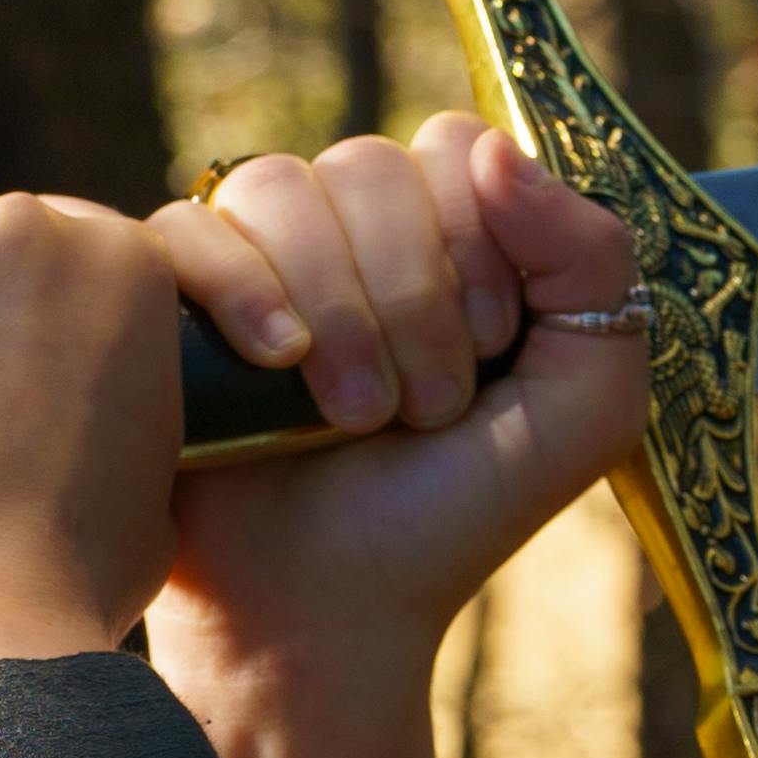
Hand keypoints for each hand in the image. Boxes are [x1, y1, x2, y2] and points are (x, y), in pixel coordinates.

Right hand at [141, 121, 650, 757]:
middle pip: (372, 164)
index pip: (457, 148)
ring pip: (282, 186)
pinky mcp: (166, 292)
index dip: (480, 243)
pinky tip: (278, 364)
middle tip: (422, 411)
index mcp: (443, 236)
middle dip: (414, 298)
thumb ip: (592, 264)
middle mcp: (345, 230)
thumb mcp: (583, 403)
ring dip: (339, 311)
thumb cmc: (456, 513)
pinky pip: (191, 224)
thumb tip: (494, 147)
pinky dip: (244, 290)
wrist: (332, 611)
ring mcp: (251, 256)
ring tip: (353, 417)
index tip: (494, 351)